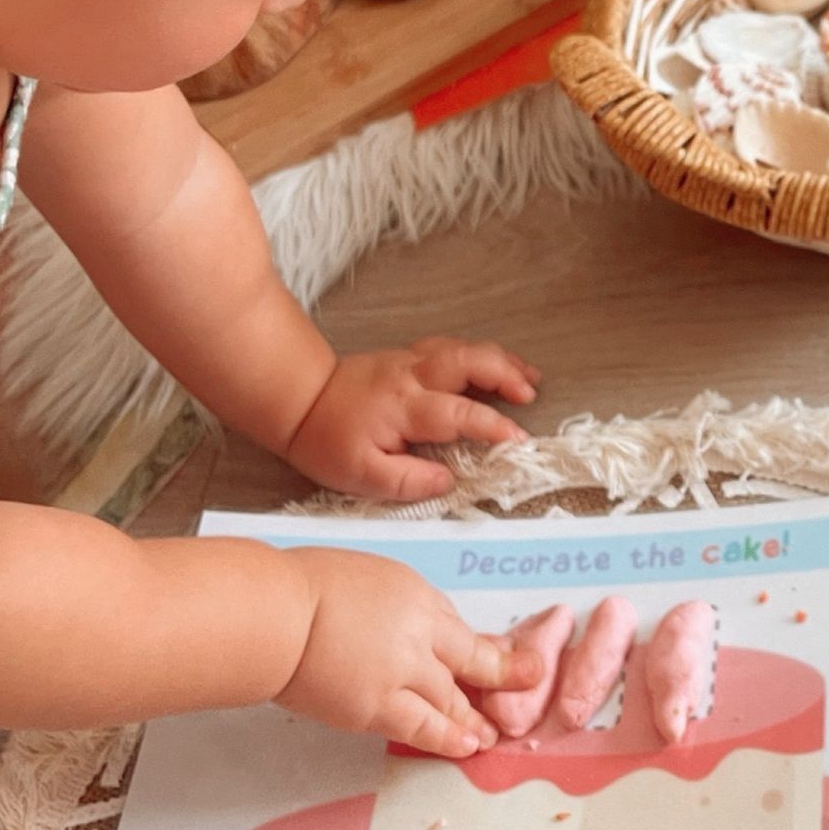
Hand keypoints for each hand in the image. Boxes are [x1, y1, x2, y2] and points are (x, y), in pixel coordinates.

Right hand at [278, 547, 542, 755]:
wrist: (273, 616)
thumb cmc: (304, 588)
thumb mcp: (367, 578)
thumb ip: (399, 606)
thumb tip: (415, 631)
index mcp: (417, 596)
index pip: (459, 627)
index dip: (486, 647)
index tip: (506, 656)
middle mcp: (421, 635)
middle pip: (472, 661)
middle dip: (505, 677)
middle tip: (528, 686)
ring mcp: (403, 674)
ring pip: (453, 700)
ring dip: (476, 718)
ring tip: (492, 734)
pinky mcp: (377, 709)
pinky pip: (423, 729)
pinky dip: (448, 738)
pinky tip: (467, 746)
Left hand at [284, 338, 540, 499]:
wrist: (298, 399)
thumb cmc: (328, 441)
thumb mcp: (361, 476)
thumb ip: (407, 481)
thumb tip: (448, 481)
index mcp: (404, 408)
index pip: (459, 413)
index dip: (492, 426)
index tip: (517, 441)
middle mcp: (413, 377)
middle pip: (468, 361)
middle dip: (505, 374)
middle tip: (530, 393)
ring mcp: (411, 361)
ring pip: (464, 349)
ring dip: (500, 360)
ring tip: (528, 378)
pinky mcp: (408, 357)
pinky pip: (452, 348)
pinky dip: (480, 355)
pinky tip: (496, 366)